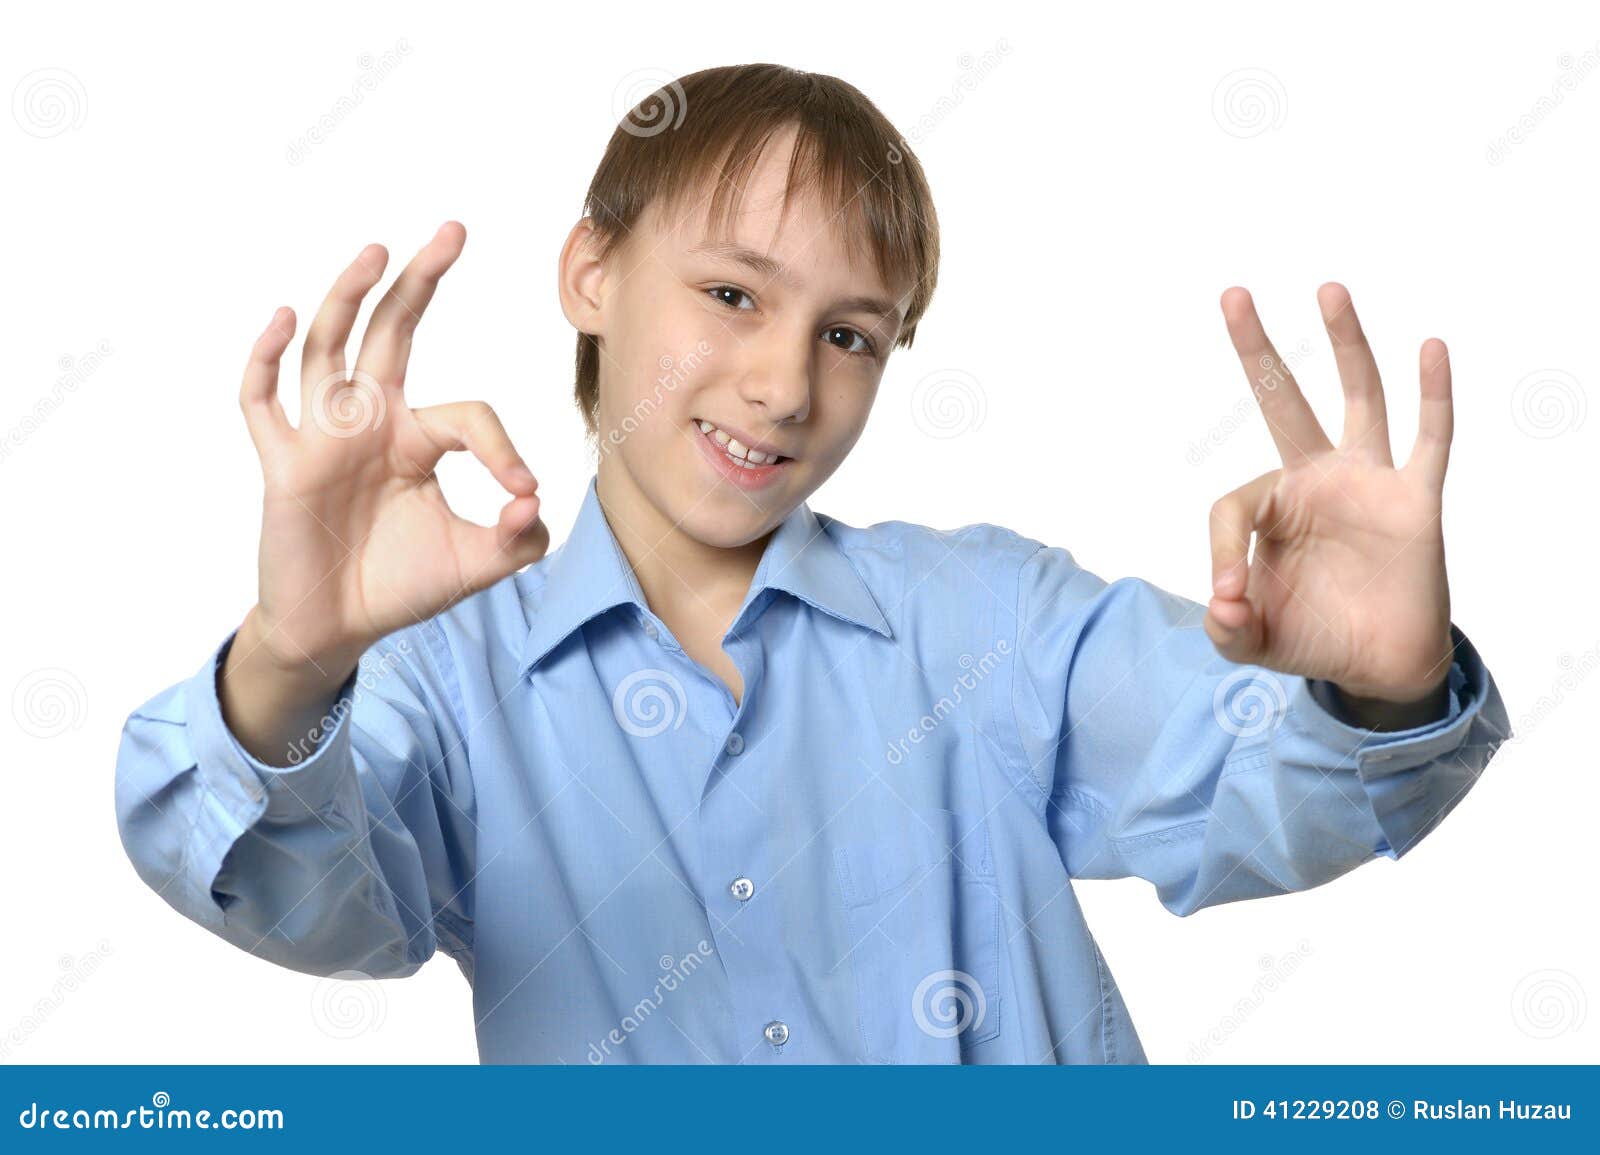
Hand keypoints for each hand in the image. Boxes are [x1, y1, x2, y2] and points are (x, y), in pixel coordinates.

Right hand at [236, 221, 549, 676]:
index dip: (503, 449)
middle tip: (453, 229)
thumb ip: (520, 540)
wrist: (339, 627)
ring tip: (377, 251)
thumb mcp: (478, 564)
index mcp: (419, 438)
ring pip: (330, 348)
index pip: (470, 414)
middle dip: (421, 281)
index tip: (522, 495)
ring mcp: (323, 436)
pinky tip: (283, 319)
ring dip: (349, 297)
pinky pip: (262, 403)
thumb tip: (534, 503)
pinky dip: (265, 360)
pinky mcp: (283, 464)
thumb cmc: (403, 584)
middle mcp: (372, 422)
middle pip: (395, 332)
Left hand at [1201, 283, 1453, 705]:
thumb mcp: (1251, 639)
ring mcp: (1367, 482)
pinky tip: (1430, 350)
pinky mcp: (1415, 501)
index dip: (1223, 553)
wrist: (1376, 666)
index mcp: (1272, 507)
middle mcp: (1317, 480)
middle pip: (1283, 401)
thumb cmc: (1310, 637)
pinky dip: (1433, 396)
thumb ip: (1225, 627)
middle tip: (1232, 295)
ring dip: (1345, 344)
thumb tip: (1223, 602)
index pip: (1233, 506)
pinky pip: (1429, 440)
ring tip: (1327, 290)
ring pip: (1357, 398)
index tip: (1231, 600)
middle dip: (1257, 352)